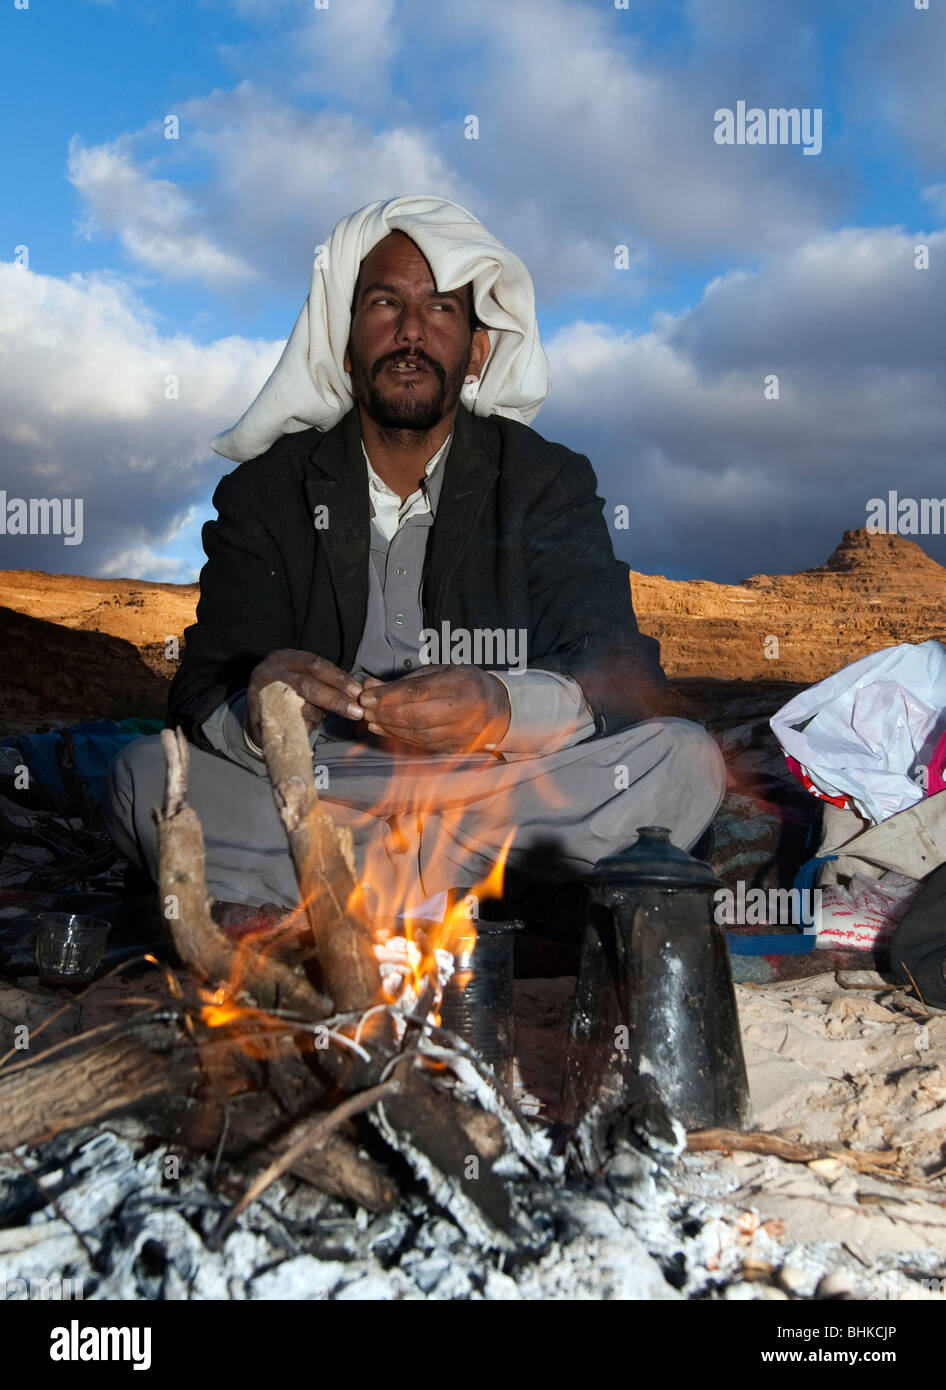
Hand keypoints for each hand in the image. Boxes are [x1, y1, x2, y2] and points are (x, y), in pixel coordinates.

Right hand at [246, 649, 363, 745]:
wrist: (259, 713)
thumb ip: (327, 682)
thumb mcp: (304, 677)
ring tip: (317, 717)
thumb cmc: (289, 692)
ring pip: (299, 707)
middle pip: (306, 686)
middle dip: (335, 700)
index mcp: (283, 658)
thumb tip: (357, 693)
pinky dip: (303, 728)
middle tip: (356, 711)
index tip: (357, 692)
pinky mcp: (257, 718)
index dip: (338, 679)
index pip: (314, 664)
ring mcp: (258, 695)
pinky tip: (305, 727)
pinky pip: (289, 725)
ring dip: (316, 716)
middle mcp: (268, 672)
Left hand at [357, 665, 510, 752]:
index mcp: (461, 685)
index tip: (367, 695)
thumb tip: (370, 684)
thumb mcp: (440, 672)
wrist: (499, 709)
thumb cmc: (465, 684)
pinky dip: (399, 737)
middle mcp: (464, 711)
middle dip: (386, 713)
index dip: (388, 696)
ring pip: (417, 733)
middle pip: (416, 716)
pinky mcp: (455, 747)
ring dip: (389, 727)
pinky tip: (384, 730)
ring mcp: (460, 733)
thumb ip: (405, 681)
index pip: (418, 692)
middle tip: (365, 709)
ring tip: (371, 719)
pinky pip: (422, 744)